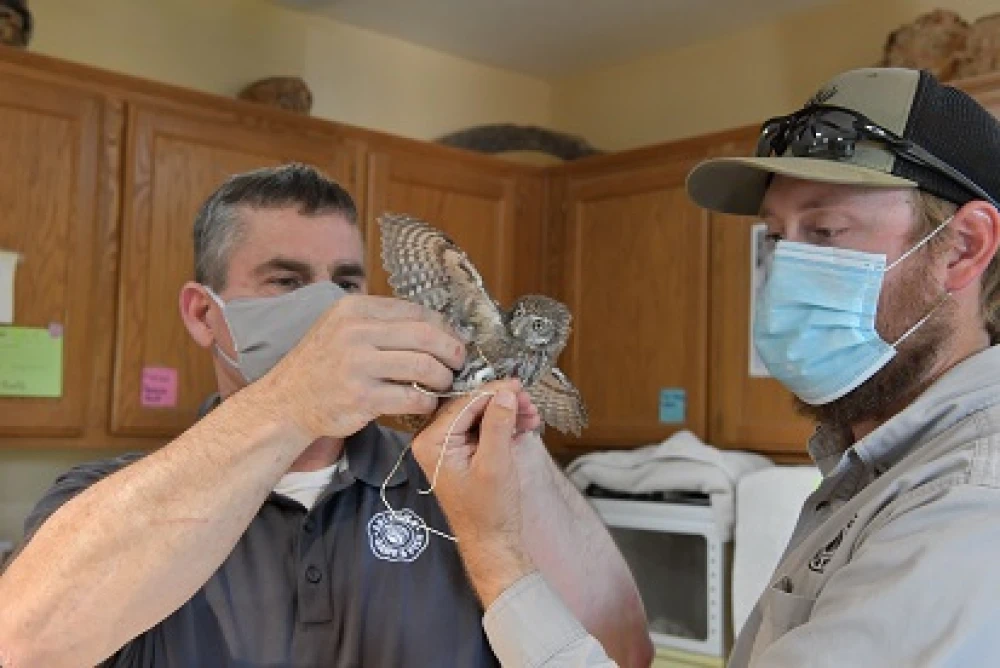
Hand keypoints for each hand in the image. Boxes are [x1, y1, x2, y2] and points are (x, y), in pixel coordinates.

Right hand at [260, 295, 466, 439]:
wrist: (286, 401)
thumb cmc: (321, 365)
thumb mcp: (341, 328)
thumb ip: (380, 322)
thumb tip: (435, 325)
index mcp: (354, 309)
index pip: (416, 311)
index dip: (444, 327)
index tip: (454, 340)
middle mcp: (355, 332)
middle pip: (426, 335)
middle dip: (452, 350)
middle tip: (459, 363)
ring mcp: (358, 365)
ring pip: (424, 366)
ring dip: (443, 377)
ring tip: (444, 384)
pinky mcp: (362, 397)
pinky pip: (412, 397)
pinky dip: (427, 401)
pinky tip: (426, 403)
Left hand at [410, 379, 539, 605]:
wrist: (492, 542)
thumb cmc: (488, 511)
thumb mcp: (495, 463)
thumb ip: (498, 424)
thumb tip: (505, 392)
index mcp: (431, 443)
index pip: (462, 404)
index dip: (493, 392)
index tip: (518, 385)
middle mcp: (433, 442)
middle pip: (471, 407)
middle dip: (502, 402)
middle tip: (528, 400)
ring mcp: (447, 447)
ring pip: (479, 416)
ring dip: (506, 413)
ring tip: (531, 415)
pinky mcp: (462, 453)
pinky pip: (483, 429)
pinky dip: (504, 425)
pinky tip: (524, 424)